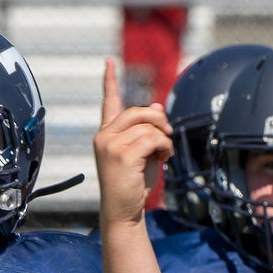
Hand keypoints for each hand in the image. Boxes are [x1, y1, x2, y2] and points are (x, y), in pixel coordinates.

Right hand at [95, 58, 173, 228]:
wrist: (124, 211)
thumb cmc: (133, 184)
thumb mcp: (143, 153)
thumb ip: (147, 130)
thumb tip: (157, 106)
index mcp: (106, 134)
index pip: (108, 102)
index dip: (110, 81)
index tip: (109, 61)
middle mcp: (104, 136)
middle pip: (137, 111)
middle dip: (158, 121)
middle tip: (168, 136)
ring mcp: (110, 144)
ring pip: (148, 126)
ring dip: (164, 139)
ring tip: (164, 154)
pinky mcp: (121, 154)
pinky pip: (152, 138)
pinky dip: (164, 147)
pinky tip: (163, 159)